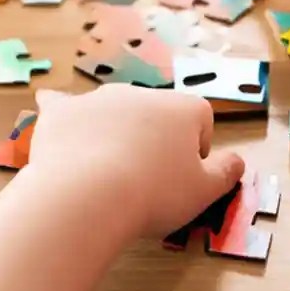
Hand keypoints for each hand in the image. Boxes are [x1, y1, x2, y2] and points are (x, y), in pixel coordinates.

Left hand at [29, 86, 245, 236]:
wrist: (86, 196)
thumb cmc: (154, 194)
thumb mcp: (204, 193)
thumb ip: (226, 173)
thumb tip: (238, 161)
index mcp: (183, 109)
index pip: (202, 122)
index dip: (197, 152)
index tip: (183, 179)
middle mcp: (142, 94)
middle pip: (157, 116)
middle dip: (155, 142)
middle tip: (147, 183)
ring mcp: (99, 99)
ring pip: (115, 114)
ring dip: (116, 135)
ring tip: (107, 175)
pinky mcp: (63, 112)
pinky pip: (63, 106)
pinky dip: (65, 115)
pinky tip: (51, 109)